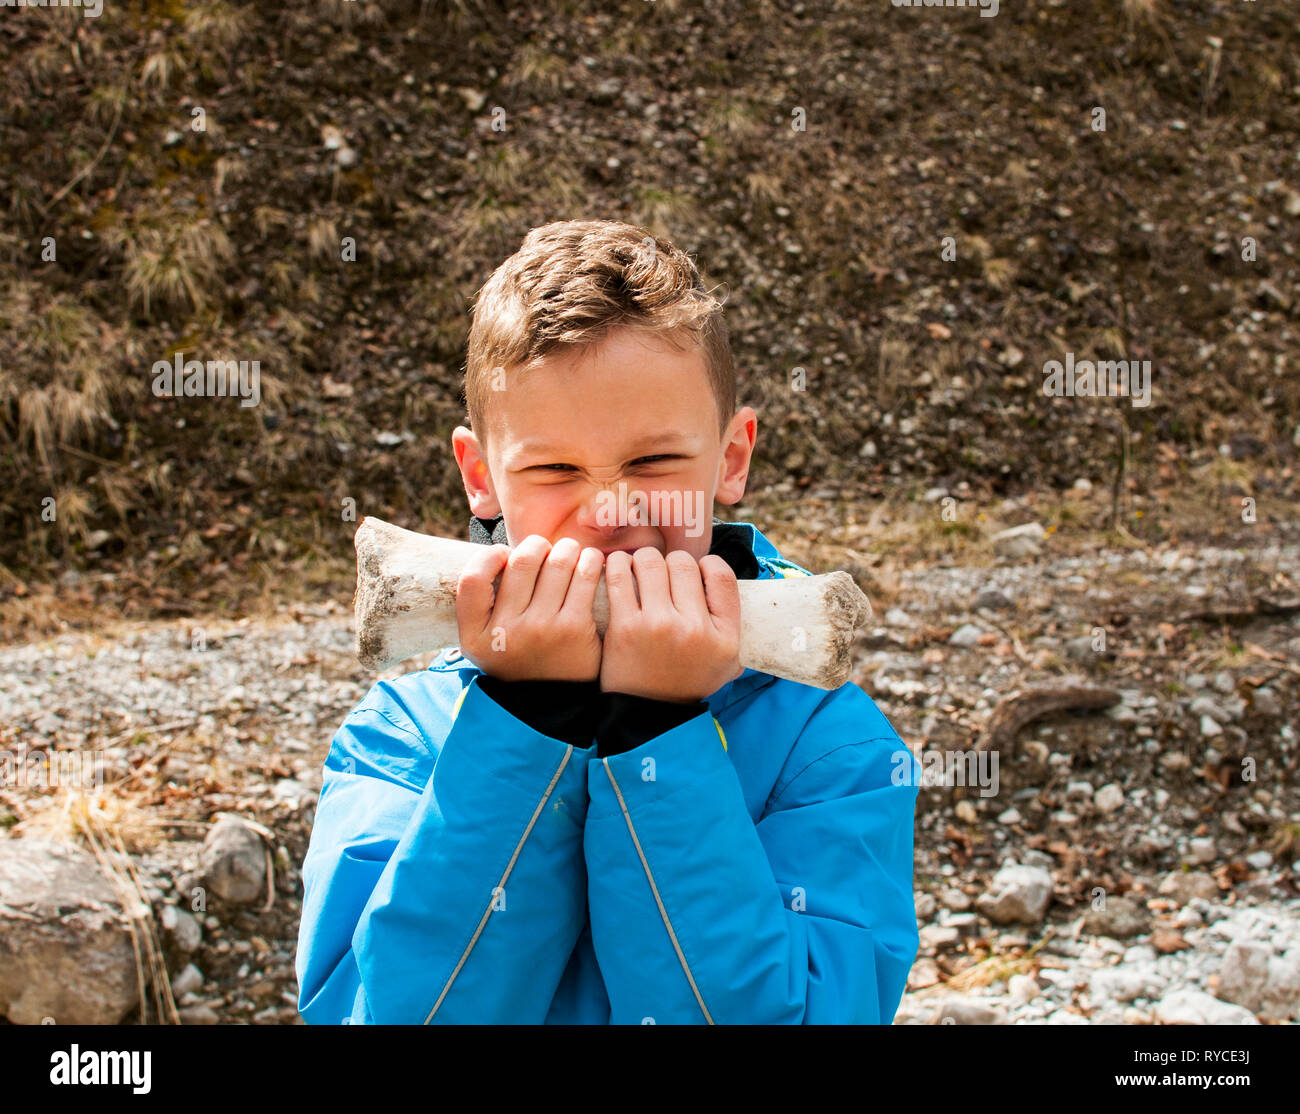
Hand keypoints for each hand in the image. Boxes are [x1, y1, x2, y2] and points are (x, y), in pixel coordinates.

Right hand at [456, 535, 605, 681]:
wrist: (558, 703)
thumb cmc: (523, 662)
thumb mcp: (487, 646)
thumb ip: (484, 609)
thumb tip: (501, 555)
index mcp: (476, 636)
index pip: (471, 579)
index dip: (488, 557)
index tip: (504, 554)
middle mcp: (506, 631)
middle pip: (521, 562)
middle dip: (537, 545)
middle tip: (546, 548)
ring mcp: (541, 629)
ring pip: (557, 563)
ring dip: (567, 549)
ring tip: (570, 552)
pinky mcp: (574, 628)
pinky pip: (584, 578)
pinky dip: (590, 561)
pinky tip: (591, 562)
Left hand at [599, 547, 742, 702]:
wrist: (647, 714)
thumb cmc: (688, 681)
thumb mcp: (728, 663)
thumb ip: (735, 626)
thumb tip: (729, 584)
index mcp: (725, 636)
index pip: (722, 575)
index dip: (707, 564)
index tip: (696, 572)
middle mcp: (694, 628)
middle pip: (684, 563)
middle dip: (672, 562)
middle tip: (663, 574)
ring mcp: (658, 626)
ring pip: (651, 562)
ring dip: (643, 560)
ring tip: (639, 569)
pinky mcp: (625, 627)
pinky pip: (619, 576)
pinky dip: (616, 565)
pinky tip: (618, 568)